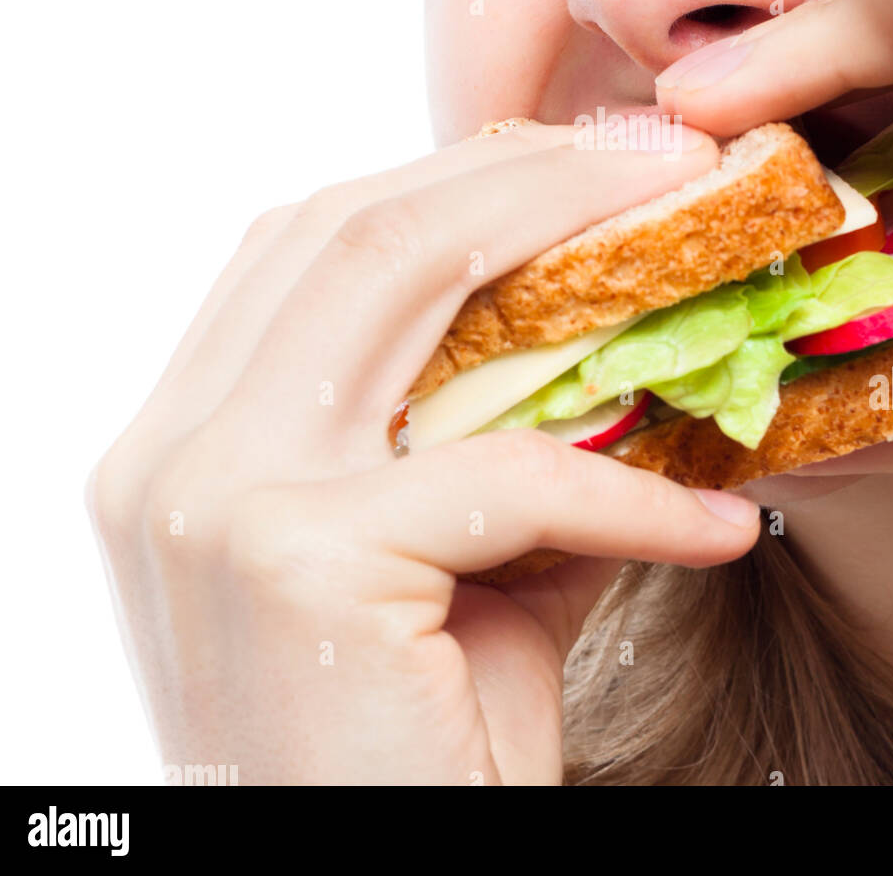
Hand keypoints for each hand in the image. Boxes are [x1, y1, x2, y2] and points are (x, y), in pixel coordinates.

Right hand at [87, 123, 759, 784]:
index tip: (590, 152)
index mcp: (193, 434)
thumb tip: (638, 341)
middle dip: (523, 170)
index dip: (459, 176)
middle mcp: (173, 449)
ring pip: (401, 277)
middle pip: (356, 229)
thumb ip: (516, 444)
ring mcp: (214, 497)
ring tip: (693, 223)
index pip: (319, 242)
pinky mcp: (296, 562)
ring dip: (568, 232)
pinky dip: (630, 495)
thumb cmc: (412, 742)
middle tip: (660, 151)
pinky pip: (506, 475)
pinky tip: (718, 530)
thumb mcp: (462, 569)